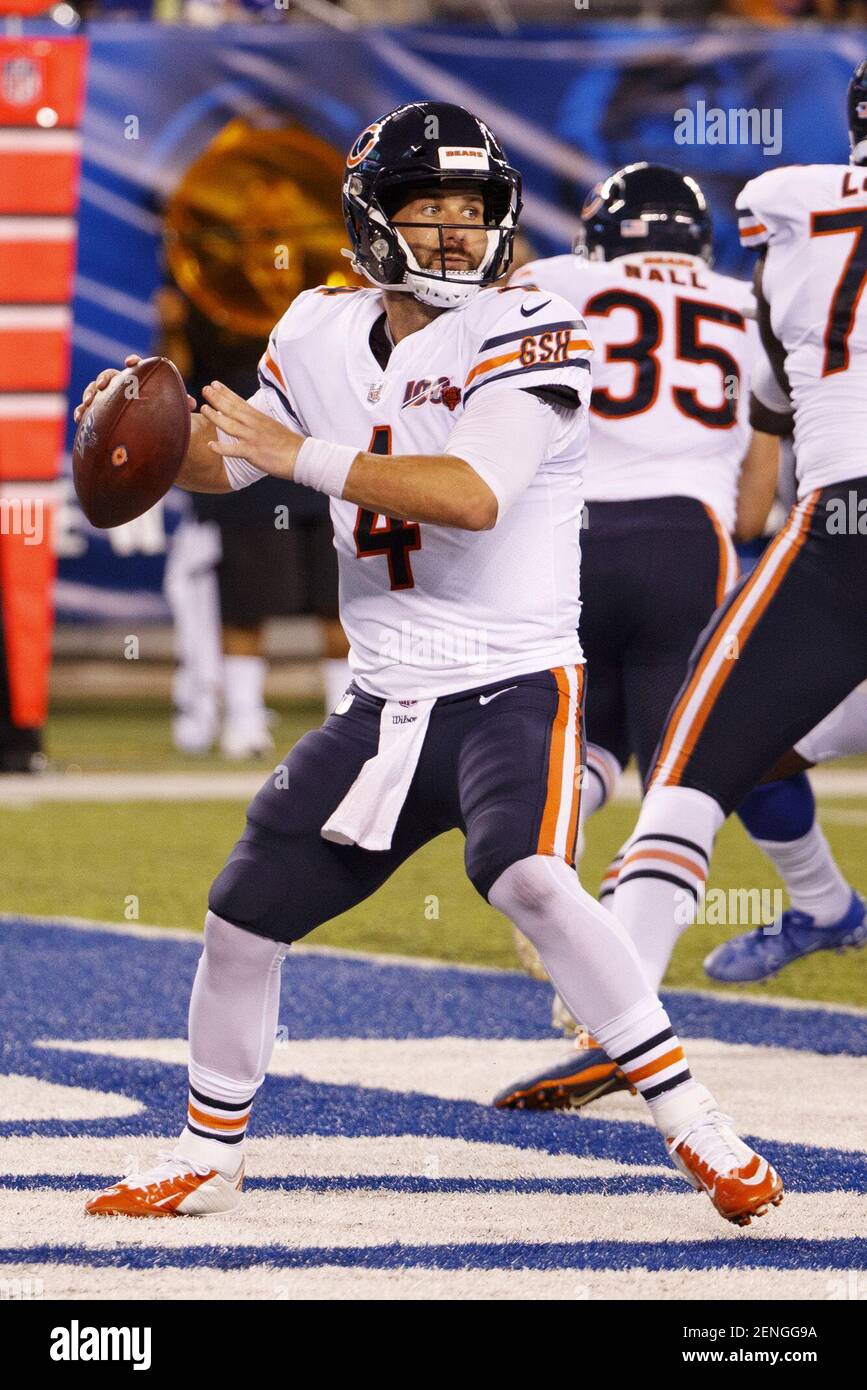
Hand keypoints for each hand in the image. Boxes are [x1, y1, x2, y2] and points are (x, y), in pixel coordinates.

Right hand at [73, 355, 195, 423]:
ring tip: (88, 402)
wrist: (150, 434)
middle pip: (109, 375)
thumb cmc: (163, 418)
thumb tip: (192, 403)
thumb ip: (180, 404)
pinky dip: (82, 411)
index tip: (131, 362)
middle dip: (104, 378)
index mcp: (139, 382)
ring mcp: (108, 399)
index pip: (135, 367)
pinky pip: (87, 409)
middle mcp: (121, 387)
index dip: (133, 362)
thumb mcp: (173, 412)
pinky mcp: (99, 412)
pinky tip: (79, 417)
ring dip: (89, 393)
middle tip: (103, 386)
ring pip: (94, 390)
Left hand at [201, 380, 303, 479]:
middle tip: (204, 389)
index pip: (239, 402)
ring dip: (215, 417)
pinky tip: (210, 445)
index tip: (214, 384)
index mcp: (259, 418)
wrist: (302, 457)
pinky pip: (234, 450)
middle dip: (217, 398)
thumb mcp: (272, 426)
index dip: (225, 392)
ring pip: (229, 425)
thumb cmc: (288, 444)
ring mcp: (252, 437)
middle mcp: (254, 424)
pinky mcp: (253, 452)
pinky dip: (222, 448)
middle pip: (232, 409)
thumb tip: (248, 419)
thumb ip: (258, 422)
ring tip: (203, 409)